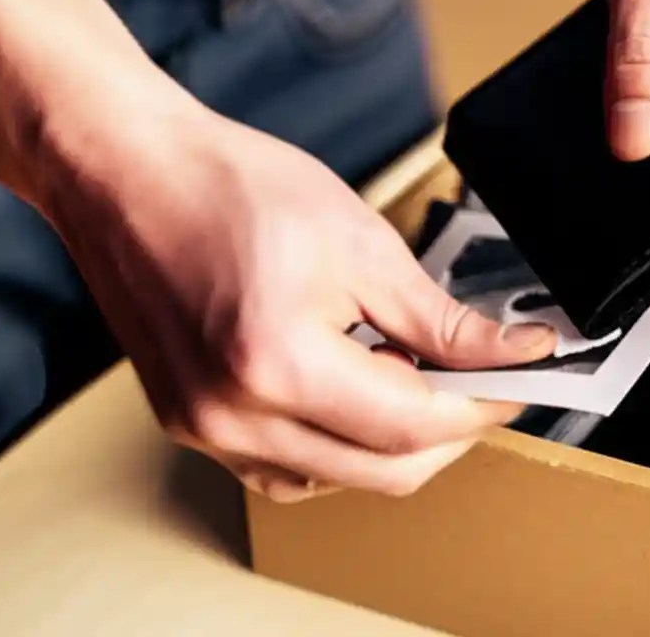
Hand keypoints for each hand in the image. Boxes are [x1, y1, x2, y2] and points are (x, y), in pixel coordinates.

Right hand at [45, 91, 555, 503]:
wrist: (128, 172)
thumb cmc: (226, 187)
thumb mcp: (360, 243)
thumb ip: (442, 320)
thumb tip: (511, 353)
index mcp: (277, 364)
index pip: (415, 425)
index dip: (483, 406)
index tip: (521, 381)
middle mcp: (234, 416)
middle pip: (384, 470)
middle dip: (451, 433)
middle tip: (484, 383)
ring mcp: (206, 430)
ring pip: (340, 477)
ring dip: (397, 443)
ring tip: (418, 377)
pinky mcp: (193, 426)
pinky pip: (290, 469)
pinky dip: (341, 445)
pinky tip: (360, 395)